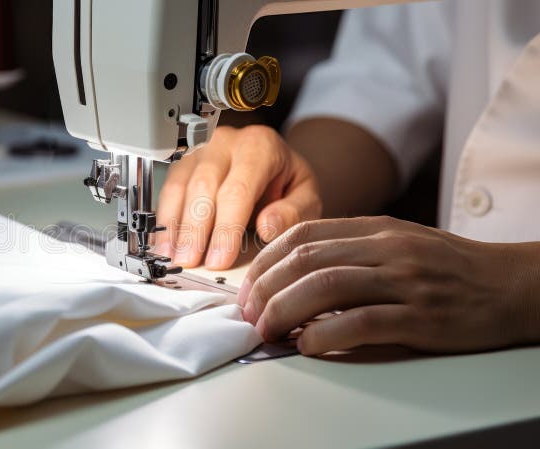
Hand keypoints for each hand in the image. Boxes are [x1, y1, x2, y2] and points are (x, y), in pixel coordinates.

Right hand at [155, 125, 320, 269]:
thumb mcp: (306, 198)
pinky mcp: (183, 161)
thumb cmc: (287, 184)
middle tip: (191, 262)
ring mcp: (201, 150)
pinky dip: (165, 219)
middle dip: (195, 230)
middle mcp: (226, 142)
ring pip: (181, 186)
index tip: (219, 259)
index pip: (238, 189)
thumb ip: (293, 213)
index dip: (226, 228)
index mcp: (260, 146)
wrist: (275, 166)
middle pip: (204, 186)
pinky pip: (168, 188)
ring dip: (175, 226)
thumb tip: (267, 228)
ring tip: (175, 256)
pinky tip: (165, 243)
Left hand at [238, 216, 539, 354]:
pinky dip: (325, 334)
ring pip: (326, 286)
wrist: (514, 285)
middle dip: (265, 288)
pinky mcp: (422, 316)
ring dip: (284, 310)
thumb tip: (294, 276)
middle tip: (249, 314)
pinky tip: (307, 345)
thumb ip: (351, 251)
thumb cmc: (450, 268)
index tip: (249, 286)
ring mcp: (405, 280)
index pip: (303, 234)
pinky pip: (362, 322)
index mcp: (377, 228)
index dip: (266, 260)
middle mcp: (387, 247)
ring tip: (267, 330)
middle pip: (306, 259)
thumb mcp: (399, 242)